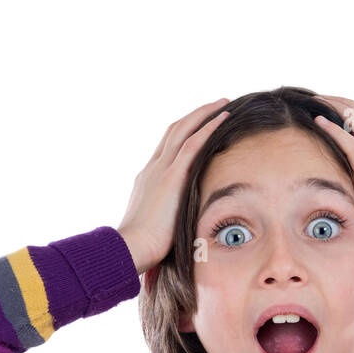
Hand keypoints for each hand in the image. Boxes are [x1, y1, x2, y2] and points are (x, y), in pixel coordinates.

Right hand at [117, 99, 229, 274]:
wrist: (130, 248)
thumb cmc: (142, 246)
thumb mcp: (156, 226)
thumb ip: (167, 218)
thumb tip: (179, 228)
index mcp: (148, 178)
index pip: (167, 147)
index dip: (184, 133)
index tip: (199, 124)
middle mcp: (153, 168)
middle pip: (174, 131)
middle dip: (195, 116)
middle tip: (216, 105)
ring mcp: (161, 170)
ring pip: (183, 131)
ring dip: (204, 114)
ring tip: (224, 104)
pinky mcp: (171, 177)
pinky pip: (192, 145)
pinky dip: (208, 128)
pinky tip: (222, 119)